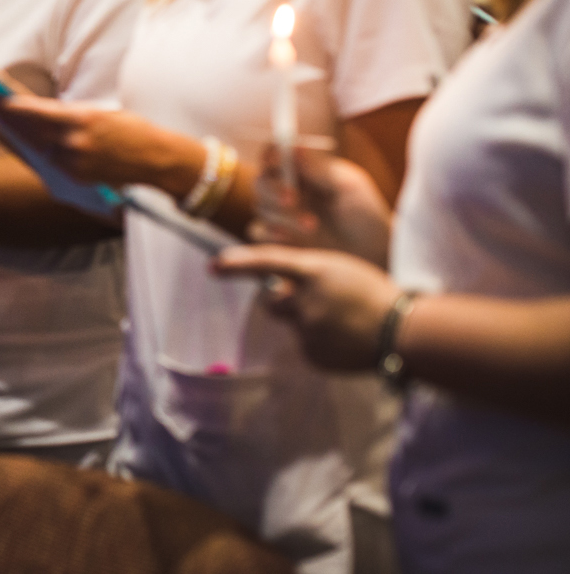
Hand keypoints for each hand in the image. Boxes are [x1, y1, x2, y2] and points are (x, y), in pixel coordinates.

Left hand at [0, 95, 191, 186]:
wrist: (157, 158)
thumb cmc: (132, 130)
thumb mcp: (102, 113)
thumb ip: (72, 115)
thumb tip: (42, 114)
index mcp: (81, 119)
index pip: (37, 112)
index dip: (14, 108)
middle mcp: (75, 142)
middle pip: (33, 133)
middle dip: (13, 124)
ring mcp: (76, 163)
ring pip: (41, 151)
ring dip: (27, 141)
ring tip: (11, 131)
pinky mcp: (79, 179)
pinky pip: (55, 167)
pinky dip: (46, 157)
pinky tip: (36, 150)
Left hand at [212, 244, 400, 370]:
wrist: (404, 333)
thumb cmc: (374, 294)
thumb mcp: (340, 270)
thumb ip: (306, 276)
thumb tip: (279, 289)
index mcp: (315, 272)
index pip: (266, 263)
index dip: (237, 264)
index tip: (212, 266)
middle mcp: (305, 301)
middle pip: (271, 300)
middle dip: (283, 300)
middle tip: (315, 301)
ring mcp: (308, 331)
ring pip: (290, 323)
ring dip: (304, 320)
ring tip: (339, 321)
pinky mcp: (312, 355)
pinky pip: (303, 345)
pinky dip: (317, 341)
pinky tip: (343, 339)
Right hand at [251, 147, 392, 265]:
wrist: (372, 253)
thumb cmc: (365, 214)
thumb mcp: (348, 186)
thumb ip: (319, 168)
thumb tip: (295, 147)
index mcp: (303, 171)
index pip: (274, 155)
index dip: (271, 156)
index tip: (277, 162)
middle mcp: (287, 190)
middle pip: (260, 181)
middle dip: (273, 190)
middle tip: (292, 199)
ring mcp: (281, 215)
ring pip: (261, 207)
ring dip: (283, 215)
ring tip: (313, 226)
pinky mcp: (278, 239)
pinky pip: (259, 232)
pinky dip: (270, 233)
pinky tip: (289, 238)